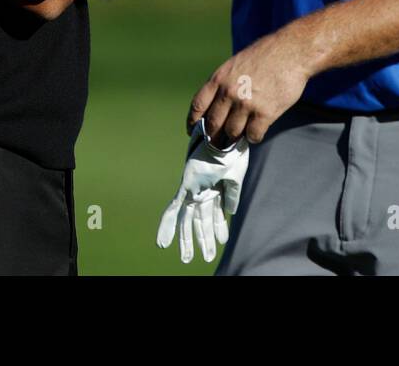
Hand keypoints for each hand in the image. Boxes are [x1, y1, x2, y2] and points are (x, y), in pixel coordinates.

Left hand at [156, 119, 249, 262]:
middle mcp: (203, 192)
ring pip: (188, 221)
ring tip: (186, 259)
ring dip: (187, 240)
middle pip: (201, 221)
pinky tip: (163, 242)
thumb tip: (231, 213)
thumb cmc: (232, 152)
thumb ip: (231, 195)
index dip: (218, 230)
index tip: (222, 243)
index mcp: (216, 190)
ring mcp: (193, 190)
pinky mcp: (186, 187)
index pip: (216, 216)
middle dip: (203, 241)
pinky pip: (174, 209)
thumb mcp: (235, 178)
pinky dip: (167, 226)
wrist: (225, 139)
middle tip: (205, 259)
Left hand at [188, 32, 312, 144]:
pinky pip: (253, 135)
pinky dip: (254, 136)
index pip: (198, 106)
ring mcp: (246, 104)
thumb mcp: (236, 63)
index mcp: (219, 79)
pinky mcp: (265, 113)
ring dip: (237, 135)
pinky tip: (258, 128)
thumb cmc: (266, 55)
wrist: (292, 51)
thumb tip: (217, 107)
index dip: (193, 122)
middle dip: (214, 136)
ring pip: (232, 133)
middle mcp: (229, 92)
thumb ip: (225, 84)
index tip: (193, 131)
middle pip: (213, 125)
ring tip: (243, 130)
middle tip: (219, 141)